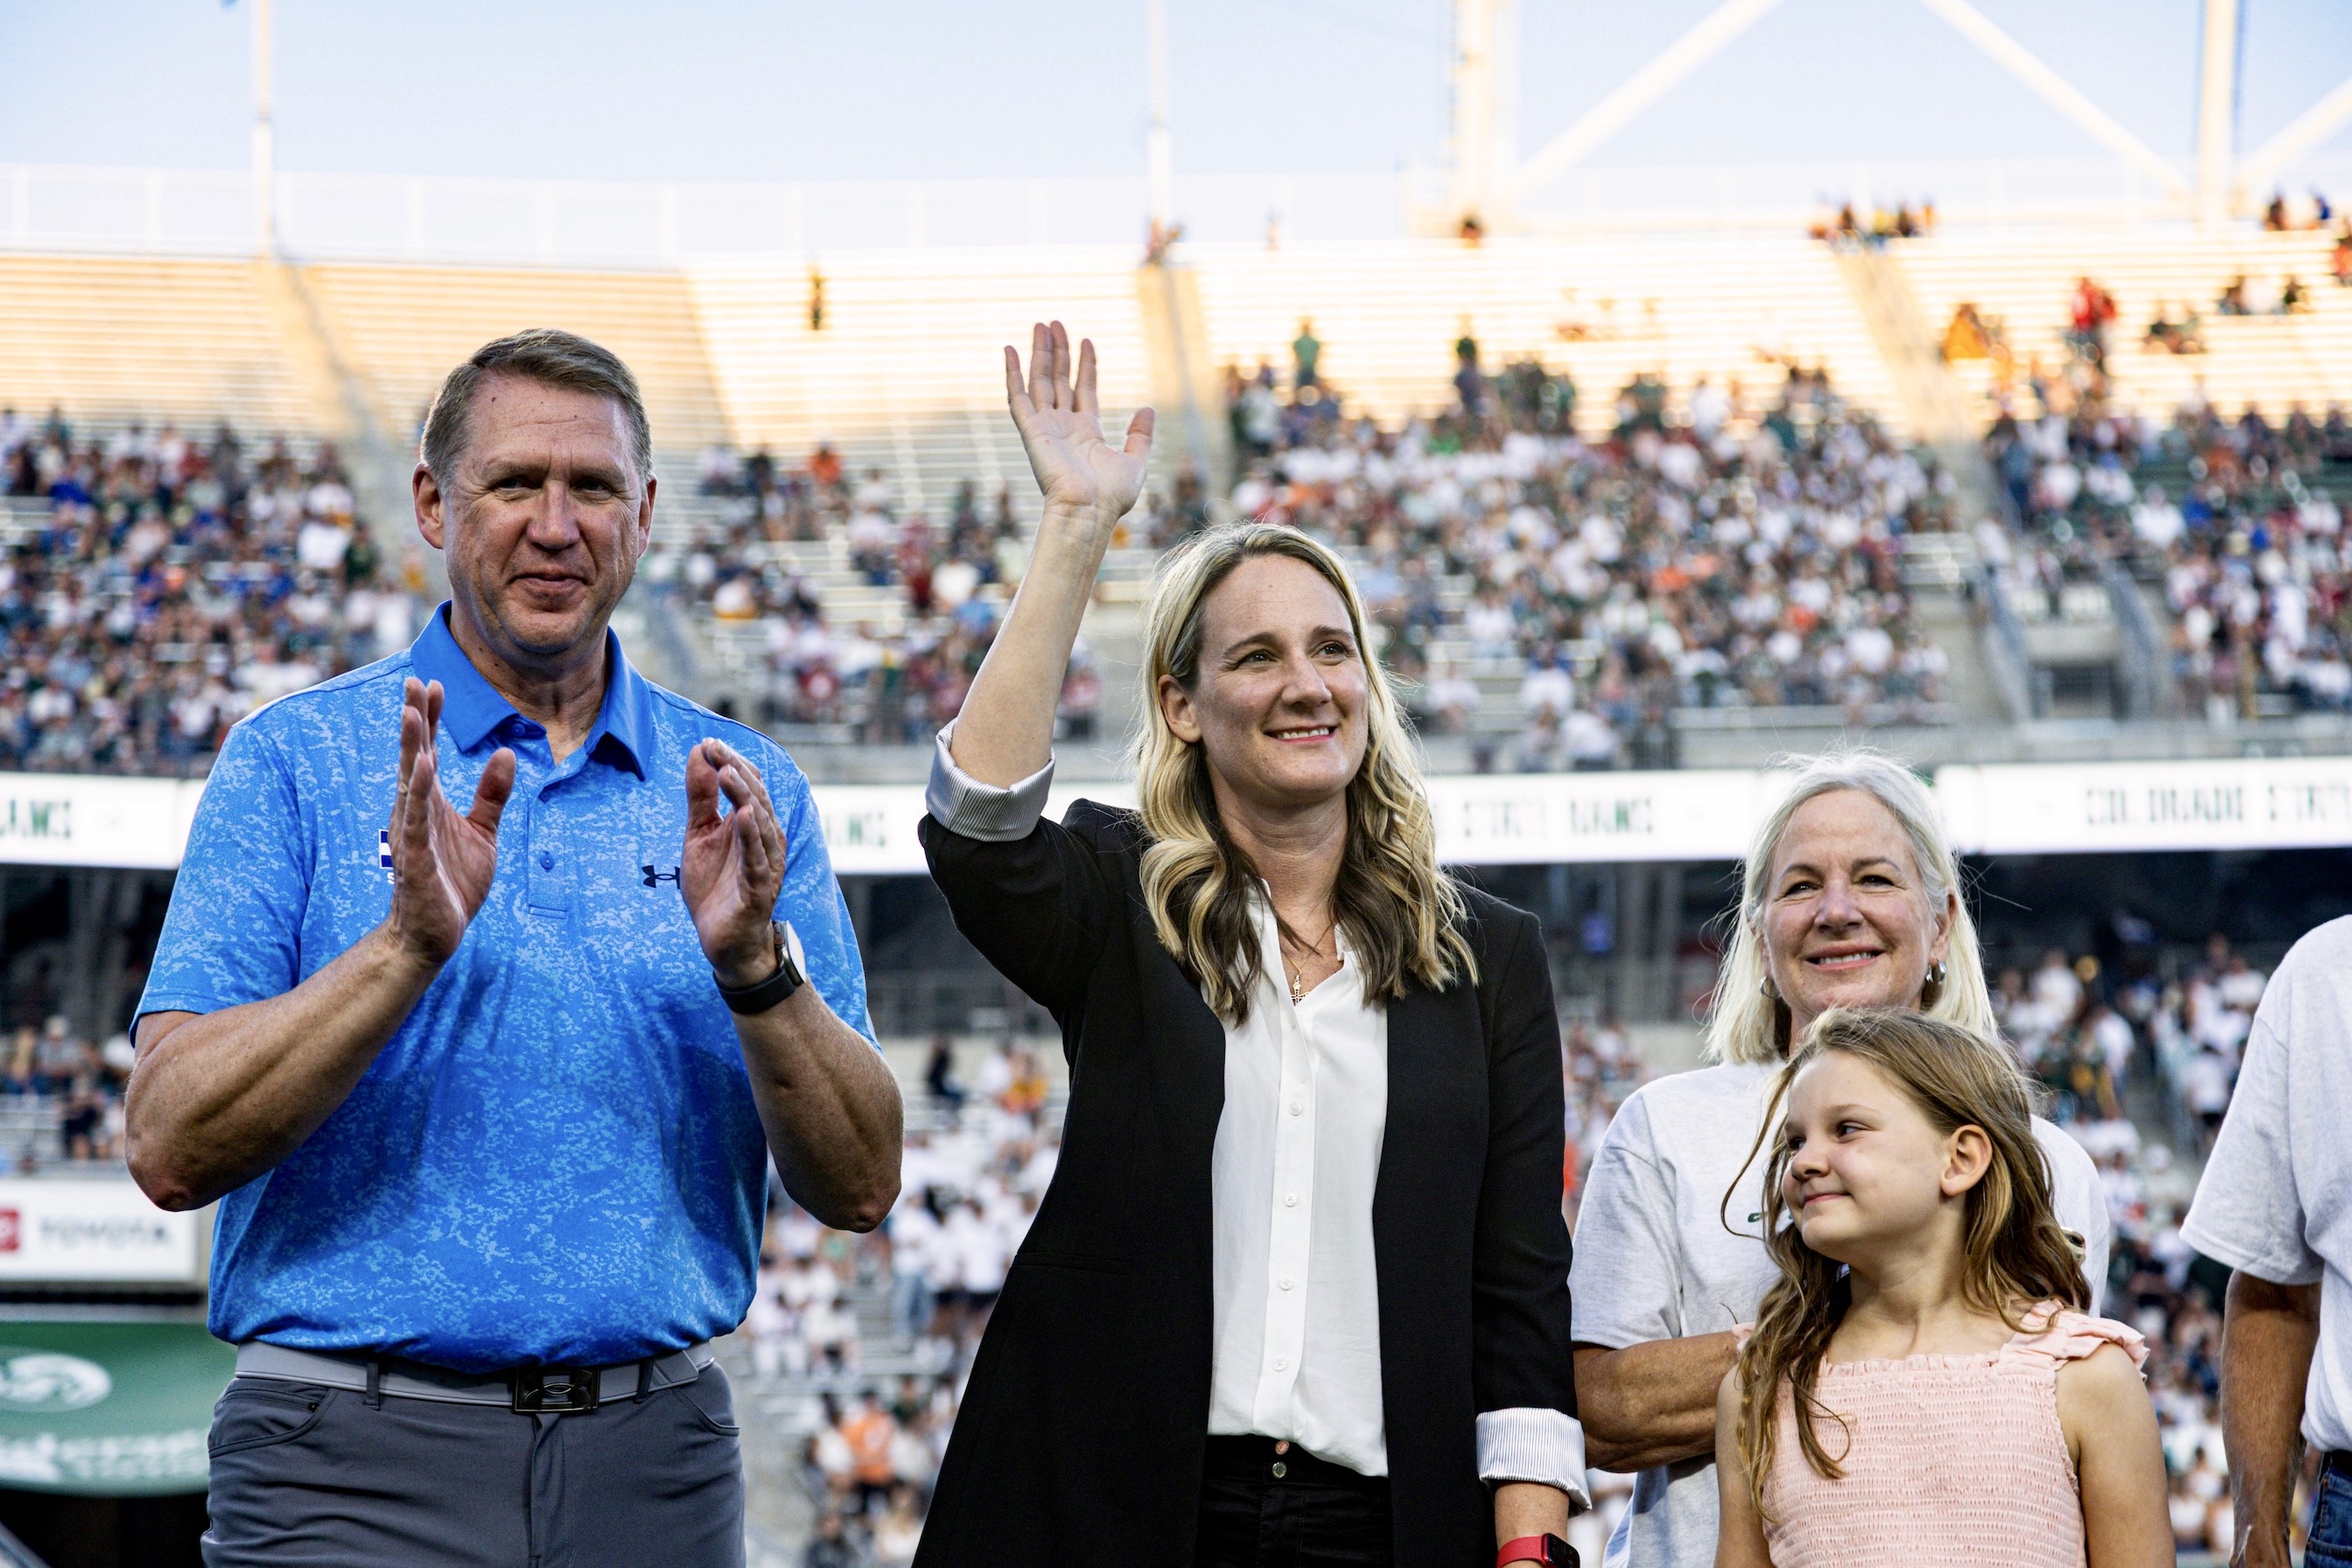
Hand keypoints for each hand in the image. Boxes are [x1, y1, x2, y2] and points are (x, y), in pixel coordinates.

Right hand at [385, 678, 513, 966]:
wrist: (438, 934)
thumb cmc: (454, 883)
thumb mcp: (484, 832)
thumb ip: (492, 795)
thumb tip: (505, 753)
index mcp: (431, 803)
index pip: (429, 751)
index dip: (432, 719)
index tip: (435, 683)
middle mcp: (416, 811)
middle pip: (414, 756)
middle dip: (415, 719)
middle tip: (414, 680)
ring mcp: (413, 832)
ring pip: (409, 781)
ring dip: (410, 746)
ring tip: (411, 711)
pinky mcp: (414, 857)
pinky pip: (417, 818)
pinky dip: (418, 791)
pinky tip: (422, 764)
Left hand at [682, 739, 787, 985]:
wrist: (724, 942)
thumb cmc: (716, 888)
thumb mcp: (699, 836)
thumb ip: (700, 798)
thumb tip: (698, 754)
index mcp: (751, 824)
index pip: (748, 784)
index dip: (730, 762)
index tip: (708, 742)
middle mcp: (764, 839)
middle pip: (755, 797)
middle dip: (735, 770)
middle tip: (715, 749)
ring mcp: (765, 864)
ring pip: (759, 823)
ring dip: (744, 796)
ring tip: (726, 772)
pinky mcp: (759, 889)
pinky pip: (757, 859)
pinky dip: (751, 836)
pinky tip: (742, 815)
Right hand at [1004, 320, 1153, 522]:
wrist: (1089, 511)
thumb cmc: (1112, 496)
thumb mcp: (1135, 462)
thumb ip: (1139, 435)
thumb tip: (1148, 409)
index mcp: (1086, 432)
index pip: (1083, 389)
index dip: (1085, 364)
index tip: (1086, 340)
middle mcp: (1064, 427)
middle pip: (1059, 380)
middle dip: (1058, 351)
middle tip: (1056, 323)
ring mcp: (1046, 427)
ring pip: (1040, 381)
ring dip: (1039, 353)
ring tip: (1042, 324)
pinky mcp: (1031, 431)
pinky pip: (1017, 397)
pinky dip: (1012, 373)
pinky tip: (1010, 349)